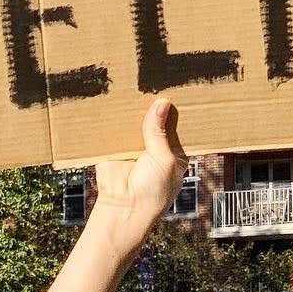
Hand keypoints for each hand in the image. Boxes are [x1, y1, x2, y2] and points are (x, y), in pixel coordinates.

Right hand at [91, 101, 187, 252]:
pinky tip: (117, 102)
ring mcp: (135, 147)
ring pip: (136, 123)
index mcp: (174, 153)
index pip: (177, 126)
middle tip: (153, 82)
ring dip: (134, 111)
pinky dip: (115, 119)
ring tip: (135, 87)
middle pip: (156, 121)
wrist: (123, 209)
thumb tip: (162, 104)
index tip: (176, 89)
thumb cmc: (152, 193)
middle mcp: (155, 149)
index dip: (176, 111)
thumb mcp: (164, 160)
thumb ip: (159, 132)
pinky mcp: (115, 148)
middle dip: (154, 107)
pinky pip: (116, 129)